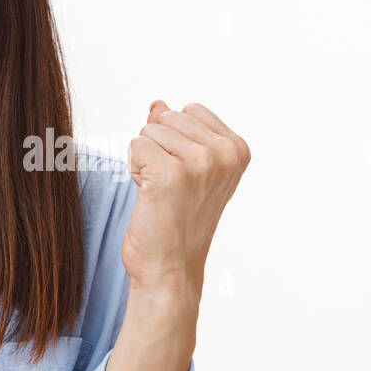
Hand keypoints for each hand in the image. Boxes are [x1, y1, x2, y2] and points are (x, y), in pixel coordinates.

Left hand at [122, 100, 249, 299]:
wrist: (169, 268)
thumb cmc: (176, 221)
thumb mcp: (187, 168)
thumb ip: (176, 131)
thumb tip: (157, 103)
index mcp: (237, 150)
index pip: (189, 110)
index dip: (176, 140)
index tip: (185, 176)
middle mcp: (224, 153)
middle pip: (168, 117)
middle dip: (159, 148)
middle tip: (170, 188)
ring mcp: (199, 162)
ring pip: (149, 130)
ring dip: (146, 161)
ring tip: (160, 193)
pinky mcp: (170, 172)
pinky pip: (135, 145)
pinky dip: (134, 170)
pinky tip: (149, 196)